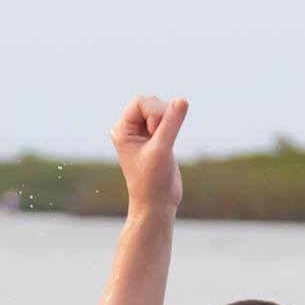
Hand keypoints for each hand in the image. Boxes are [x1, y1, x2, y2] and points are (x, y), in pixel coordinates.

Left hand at [110, 94, 187, 215]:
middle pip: (151, 103)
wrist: (156, 204)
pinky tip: (168, 146)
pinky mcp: (156, 138)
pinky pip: (168, 120)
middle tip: (161, 142)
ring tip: (164, 146)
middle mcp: (130, 130)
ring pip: (162, 110)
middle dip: (162, 117)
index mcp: (122, 130)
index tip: (156, 133)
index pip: (140, 102)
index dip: (153, 112)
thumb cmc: (152, 181)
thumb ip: (171, 124)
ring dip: (169, 122)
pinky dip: (174, 126)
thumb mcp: (161, 150)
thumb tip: (182, 100)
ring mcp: (143, 133)